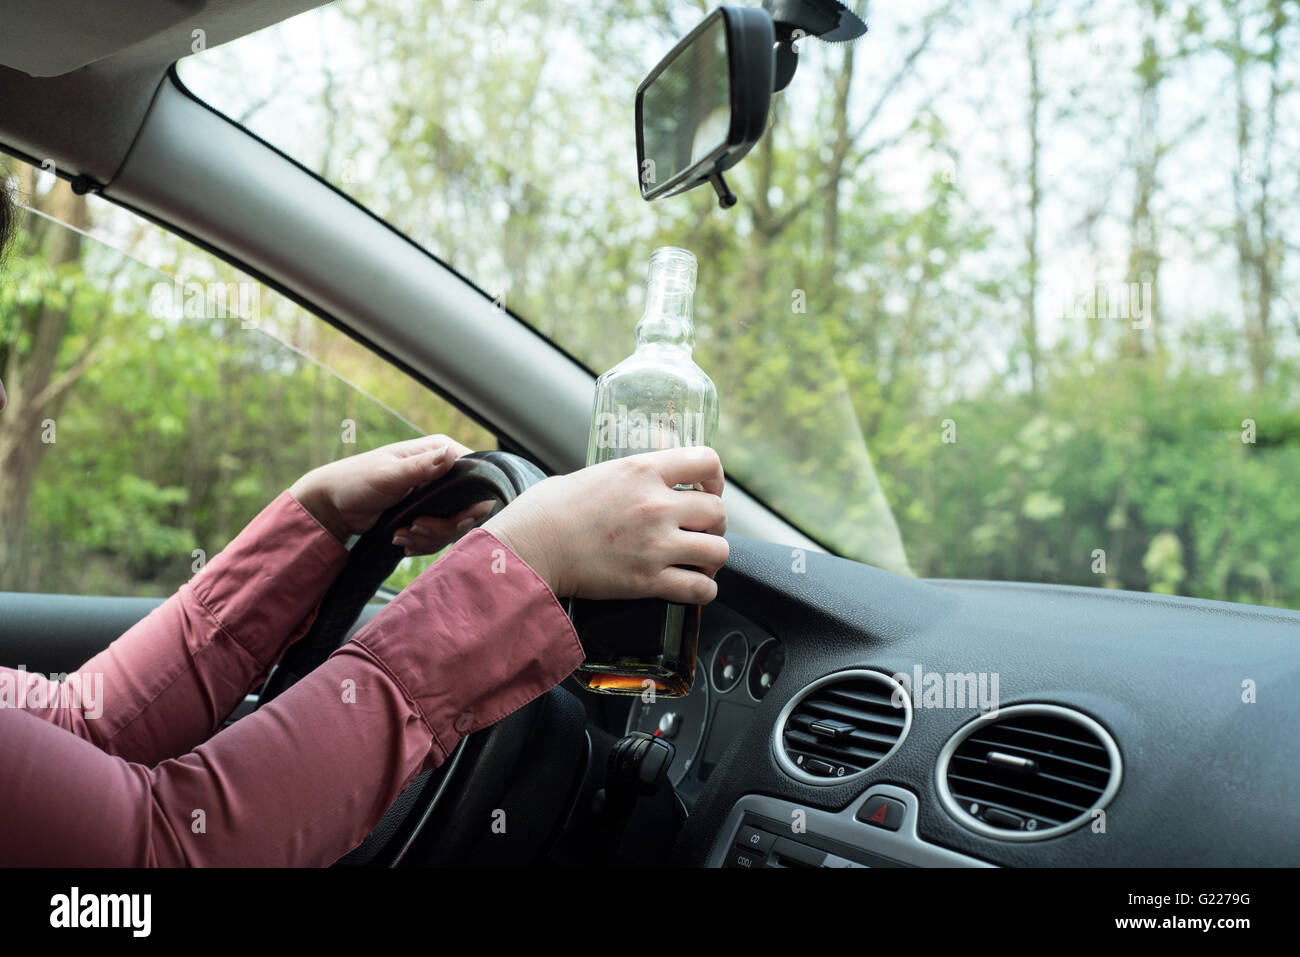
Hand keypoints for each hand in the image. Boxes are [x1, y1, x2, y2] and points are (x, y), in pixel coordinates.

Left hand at [290, 435, 492, 548]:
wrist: (334, 506)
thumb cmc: (355, 481)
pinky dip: (421, 543)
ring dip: (429, 537)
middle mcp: (443, 472)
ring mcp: (436, 495)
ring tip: (401, 534)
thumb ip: (421, 467)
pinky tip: (401, 540)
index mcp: (438, 452)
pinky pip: (439, 536)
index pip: (476, 474)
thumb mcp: (388, 474)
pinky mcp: (427, 514)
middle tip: (416, 528)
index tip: (457, 518)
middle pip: (469, 507)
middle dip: (445, 526)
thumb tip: (451, 453)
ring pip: (454, 526)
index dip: (474, 500)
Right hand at [482, 446, 728, 603]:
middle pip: (718, 511)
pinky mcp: (648, 580)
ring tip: (698, 561)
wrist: (529, 548)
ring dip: (712, 558)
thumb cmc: (548, 510)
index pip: (707, 461)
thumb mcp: (595, 474)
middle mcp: (655, 505)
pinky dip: (704, 590)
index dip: (716, 478)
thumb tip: (640, 485)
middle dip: (714, 524)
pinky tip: (693, 586)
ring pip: (718, 551)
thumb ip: (628, 478)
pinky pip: (701, 588)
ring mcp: (655, 544)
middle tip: (699, 532)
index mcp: (642, 470)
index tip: (708, 490)